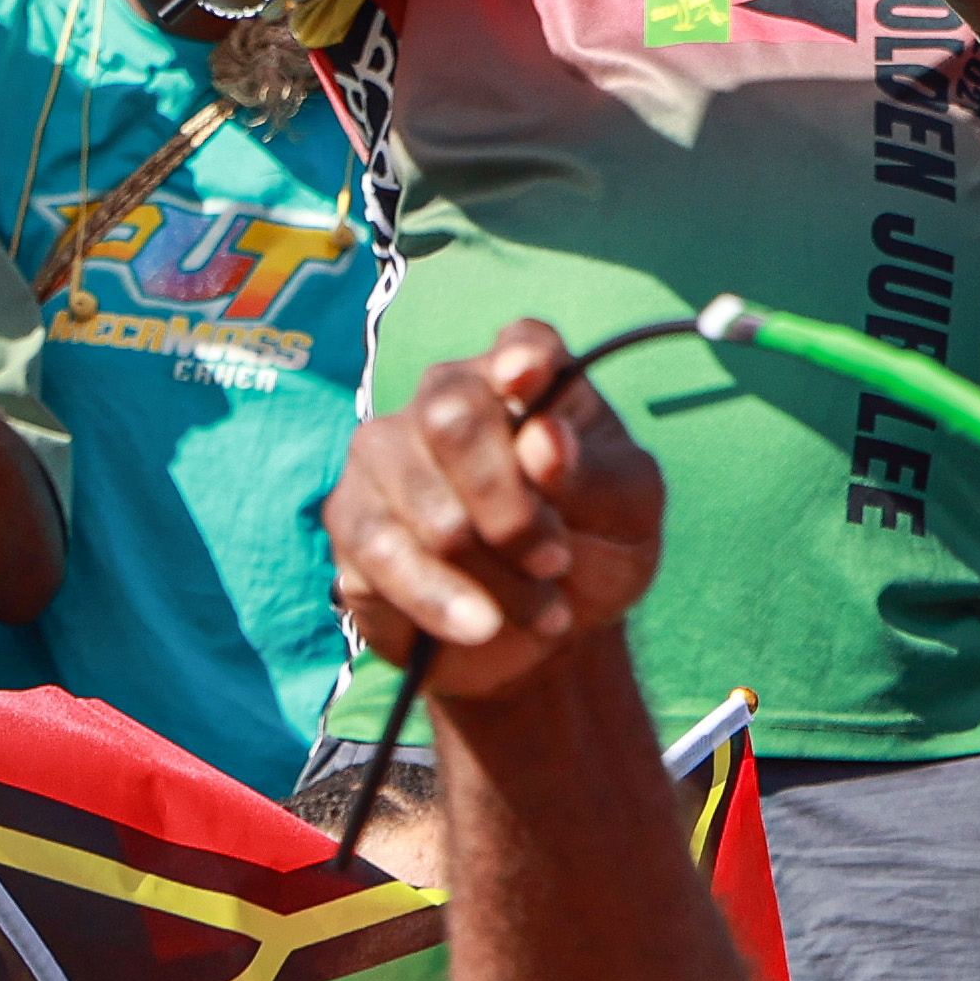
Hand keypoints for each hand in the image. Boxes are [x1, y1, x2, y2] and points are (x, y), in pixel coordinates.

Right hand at [327, 322, 666, 706]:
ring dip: (489, 568)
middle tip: (555, 559)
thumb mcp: (628, 514)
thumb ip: (593, 474)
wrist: (550, 635)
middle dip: (509, 505)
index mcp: (528, 379)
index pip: (522, 345)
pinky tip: (481, 624)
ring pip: (421, 501)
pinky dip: (438, 597)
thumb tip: (545, 440)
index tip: (528, 377)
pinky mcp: (352, 521)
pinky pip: (381, 554)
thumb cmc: (596, 547)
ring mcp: (387, 456)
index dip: (522, 358)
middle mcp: (446, 399)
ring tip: (541, 608)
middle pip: (451, 416)